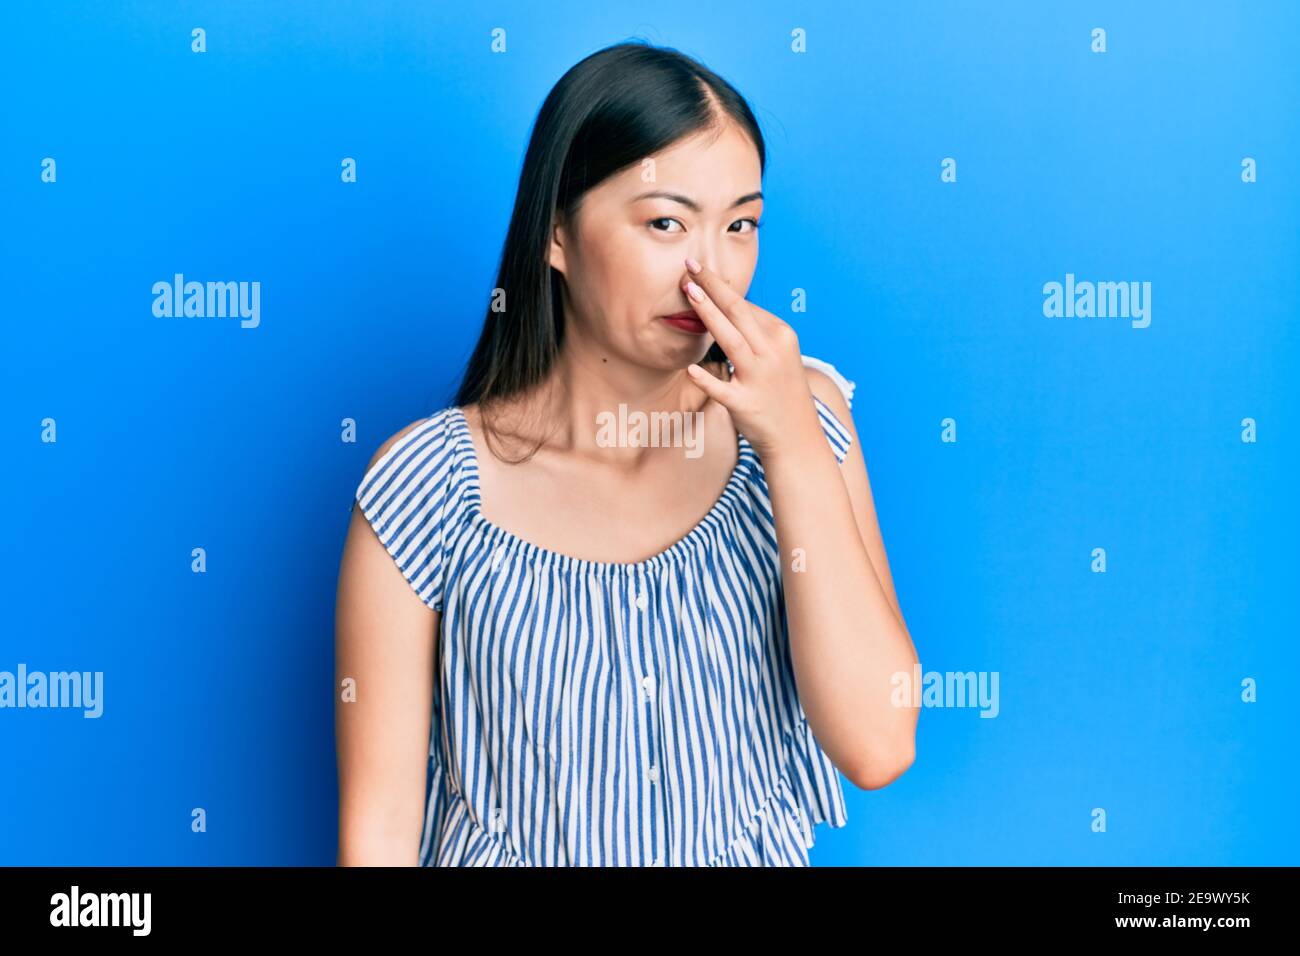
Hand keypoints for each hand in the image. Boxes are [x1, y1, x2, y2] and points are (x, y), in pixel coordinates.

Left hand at [680, 257, 822, 460]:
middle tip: (690, 266)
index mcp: (781, 336)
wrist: (797, 437)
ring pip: (732, 341)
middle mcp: (772, 353)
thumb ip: (755, 332)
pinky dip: (707, 379)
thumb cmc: (780, 391)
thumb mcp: (777, 354)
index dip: (720, 287)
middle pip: (739, 312)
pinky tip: (690, 369)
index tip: (700, 271)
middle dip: (713, 286)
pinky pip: (723, 389)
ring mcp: (759, 378)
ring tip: (689, 292)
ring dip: (709, 314)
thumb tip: (725, 305)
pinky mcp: (746, 404)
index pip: (746, 306)